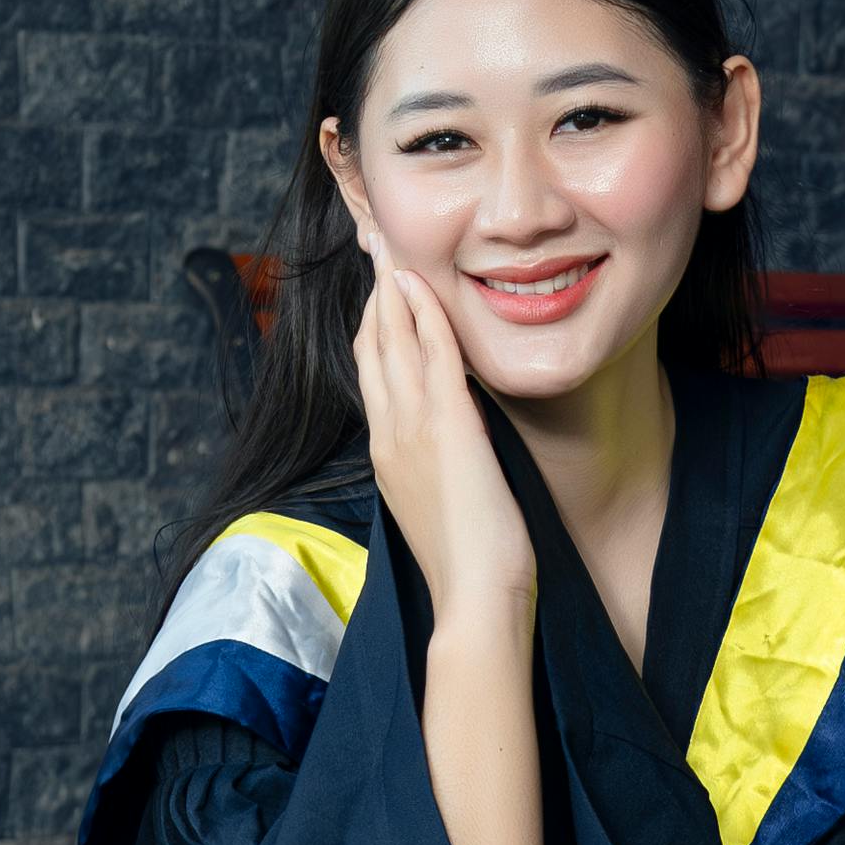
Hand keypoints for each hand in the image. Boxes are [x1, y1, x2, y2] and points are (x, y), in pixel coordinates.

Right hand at [351, 252, 537, 639]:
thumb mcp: (439, 499)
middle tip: (376, 246)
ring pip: (393, 341)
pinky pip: (433, 355)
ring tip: (392, 248)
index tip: (379, 287)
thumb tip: (450, 435)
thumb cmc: (468, 561)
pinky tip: (423, 284)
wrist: (474, 598)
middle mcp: (389, 432)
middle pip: (371, 345)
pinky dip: (425, 314)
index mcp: (386, 450)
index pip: (371, 370)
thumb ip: (435, 460)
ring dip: (393, 289)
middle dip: (374, 292)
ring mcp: (412, 428)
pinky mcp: (448, 427)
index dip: (372, 323)